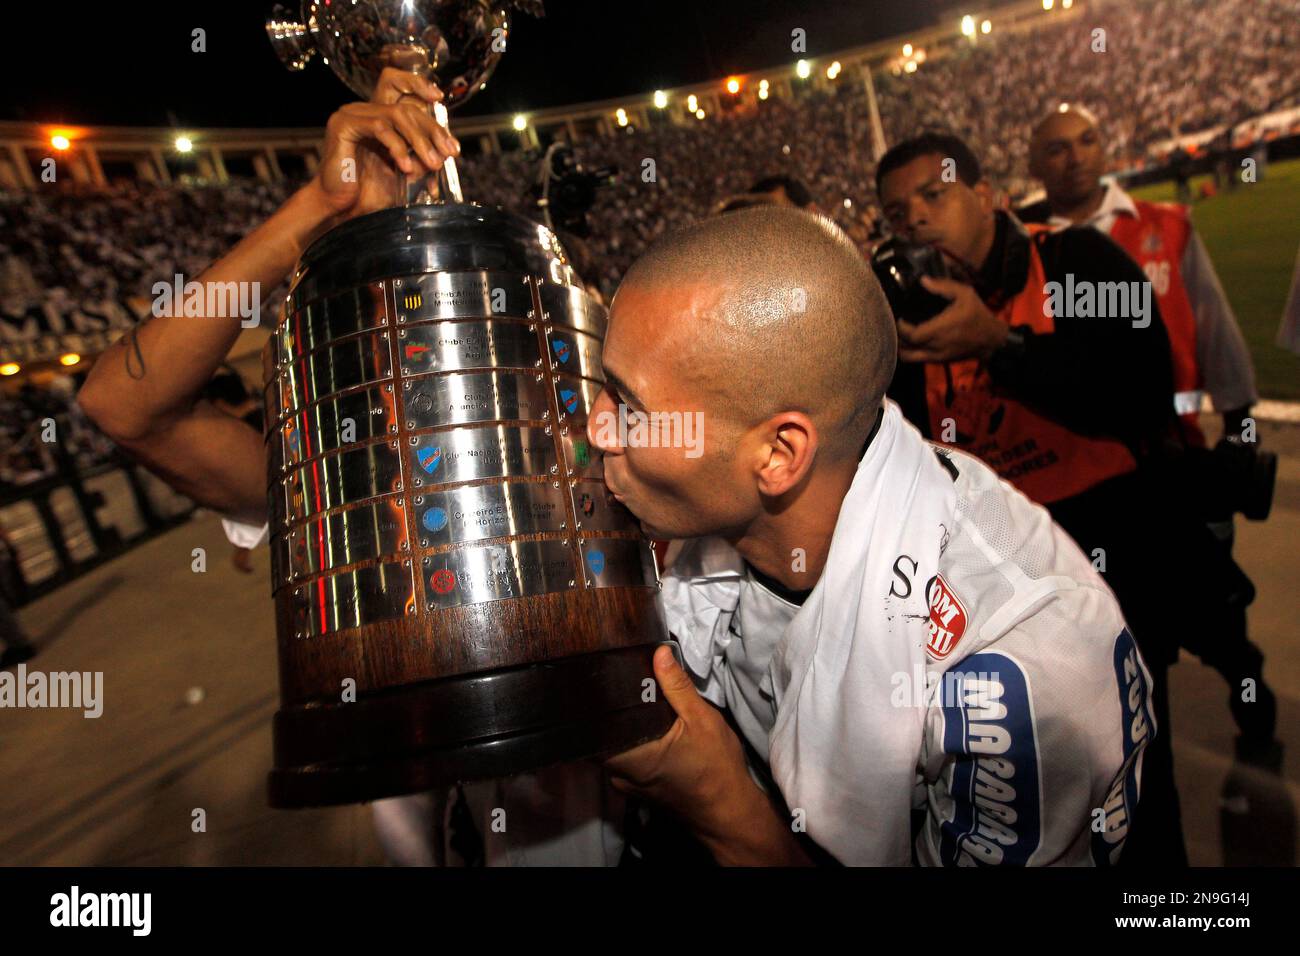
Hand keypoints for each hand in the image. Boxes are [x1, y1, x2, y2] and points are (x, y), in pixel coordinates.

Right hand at [314, 67, 459, 220]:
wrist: (341, 207)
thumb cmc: (370, 191)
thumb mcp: (405, 170)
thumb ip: (422, 155)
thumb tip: (447, 149)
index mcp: (378, 116)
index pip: (401, 91)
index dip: (420, 87)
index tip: (440, 98)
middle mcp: (365, 110)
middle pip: (406, 106)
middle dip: (432, 129)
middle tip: (450, 152)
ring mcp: (352, 114)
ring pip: (396, 115)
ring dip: (419, 141)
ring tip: (433, 163)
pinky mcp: (343, 125)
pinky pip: (379, 128)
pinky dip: (398, 147)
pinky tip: (406, 166)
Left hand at [605, 646, 753, 837]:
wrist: (729, 813)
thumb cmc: (716, 770)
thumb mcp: (701, 719)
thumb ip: (676, 686)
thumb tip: (659, 653)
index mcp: (629, 758)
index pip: (593, 725)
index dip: (597, 700)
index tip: (603, 678)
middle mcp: (619, 775)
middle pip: (602, 734)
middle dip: (615, 710)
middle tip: (627, 683)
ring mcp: (626, 785)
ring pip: (613, 747)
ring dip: (625, 728)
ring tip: (638, 701)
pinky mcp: (636, 790)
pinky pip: (623, 760)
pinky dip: (633, 744)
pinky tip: (648, 729)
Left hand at [897, 275, 1009, 362]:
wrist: (991, 339)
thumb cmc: (977, 315)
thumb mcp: (965, 294)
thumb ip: (943, 286)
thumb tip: (923, 280)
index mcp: (941, 329)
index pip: (911, 334)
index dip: (901, 327)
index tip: (900, 317)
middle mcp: (936, 345)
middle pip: (905, 347)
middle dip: (897, 336)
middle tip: (897, 325)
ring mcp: (936, 356)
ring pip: (908, 358)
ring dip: (901, 347)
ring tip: (900, 335)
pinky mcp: (939, 361)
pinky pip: (917, 360)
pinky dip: (910, 352)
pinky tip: (911, 341)